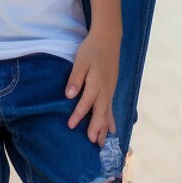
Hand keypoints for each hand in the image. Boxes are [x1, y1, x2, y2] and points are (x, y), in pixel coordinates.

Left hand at [66, 29, 119, 144]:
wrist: (108, 39)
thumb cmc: (91, 49)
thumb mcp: (80, 61)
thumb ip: (75, 78)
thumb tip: (69, 95)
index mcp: (96, 83)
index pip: (86, 103)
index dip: (78, 115)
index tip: (71, 126)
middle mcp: (105, 90)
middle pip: (100, 112)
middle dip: (96, 128)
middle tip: (93, 142)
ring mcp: (110, 90)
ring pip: (107, 112)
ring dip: (105, 128)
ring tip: (103, 143)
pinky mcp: (111, 88)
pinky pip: (111, 108)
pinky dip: (111, 120)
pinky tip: (112, 129)